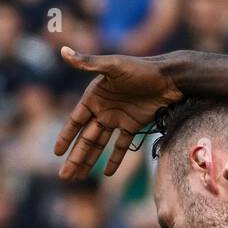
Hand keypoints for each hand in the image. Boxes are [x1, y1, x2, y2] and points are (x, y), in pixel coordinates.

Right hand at [55, 47, 182, 178]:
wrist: (171, 77)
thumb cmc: (141, 69)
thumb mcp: (113, 66)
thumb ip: (88, 63)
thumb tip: (63, 50)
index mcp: (95, 96)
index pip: (76, 121)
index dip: (66, 136)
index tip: (56, 152)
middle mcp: (104, 108)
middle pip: (86, 137)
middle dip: (75, 157)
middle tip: (63, 176)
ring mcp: (119, 118)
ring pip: (100, 144)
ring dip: (90, 160)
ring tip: (77, 178)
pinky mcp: (135, 124)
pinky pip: (122, 145)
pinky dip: (115, 158)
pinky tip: (107, 174)